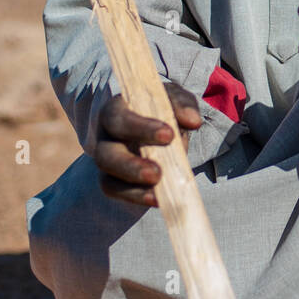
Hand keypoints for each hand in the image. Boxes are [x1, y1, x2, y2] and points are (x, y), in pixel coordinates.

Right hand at [94, 80, 201, 205]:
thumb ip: (182, 105)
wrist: (159, 126)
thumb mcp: (173, 99)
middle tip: (157, 172)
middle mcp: (105, 138)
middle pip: (106, 154)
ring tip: (158, 190)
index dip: (139, 128)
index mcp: (115, 110)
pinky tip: (158, 200)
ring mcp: (108, 163)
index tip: (169, 134)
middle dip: (131, 165)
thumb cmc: (161, 108)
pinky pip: (118, 193)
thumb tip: (192, 121)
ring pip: (108, 180)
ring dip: (134, 188)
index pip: (117, 118)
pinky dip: (137, 197)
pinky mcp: (114, 182)